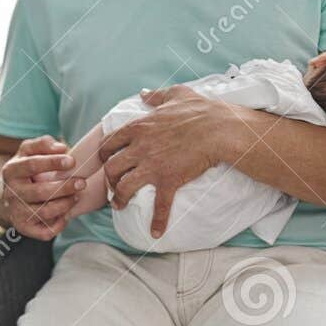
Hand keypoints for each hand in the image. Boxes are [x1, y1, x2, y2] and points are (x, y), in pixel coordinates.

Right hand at [0, 135, 86, 240]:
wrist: (10, 195)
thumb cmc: (25, 169)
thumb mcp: (28, 151)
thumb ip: (43, 144)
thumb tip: (61, 148)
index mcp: (11, 170)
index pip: (31, 165)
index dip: (53, 163)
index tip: (72, 161)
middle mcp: (10, 193)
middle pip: (40, 191)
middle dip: (64, 187)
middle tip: (81, 182)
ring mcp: (16, 212)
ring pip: (44, 212)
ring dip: (65, 204)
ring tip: (76, 196)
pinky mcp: (23, 228)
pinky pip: (44, 231)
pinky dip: (59, 224)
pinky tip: (66, 214)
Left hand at [98, 86, 235, 237]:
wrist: (220, 128)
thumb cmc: (201, 110)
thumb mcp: (176, 95)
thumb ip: (156, 95)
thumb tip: (144, 93)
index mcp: (138, 128)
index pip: (109, 144)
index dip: (105, 156)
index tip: (108, 163)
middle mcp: (140, 148)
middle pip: (111, 168)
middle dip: (109, 179)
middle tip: (113, 186)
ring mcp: (153, 166)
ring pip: (124, 187)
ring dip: (120, 199)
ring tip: (120, 205)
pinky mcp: (169, 180)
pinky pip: (159, 205)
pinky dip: (157, 221)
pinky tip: (155, 233)